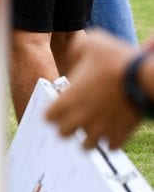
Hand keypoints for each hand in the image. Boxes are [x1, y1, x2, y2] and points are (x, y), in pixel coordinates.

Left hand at [44, 30, 143, 148]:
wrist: (144, 76)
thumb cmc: (116, 59)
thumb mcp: (91, 44)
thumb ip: (76, 49)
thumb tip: (73, 51)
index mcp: (69, 99)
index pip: (47, 117)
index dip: (52, 112)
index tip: (59, 106)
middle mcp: (82, 117)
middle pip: (63, 134)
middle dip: (66, 126)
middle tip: (74, 119)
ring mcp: (101, 128)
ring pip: (86, 145)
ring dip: (87, 137)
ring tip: (93, 127)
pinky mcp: (120, 134)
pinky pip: (110, 147)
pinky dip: (110, 141)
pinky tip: (112, 131)